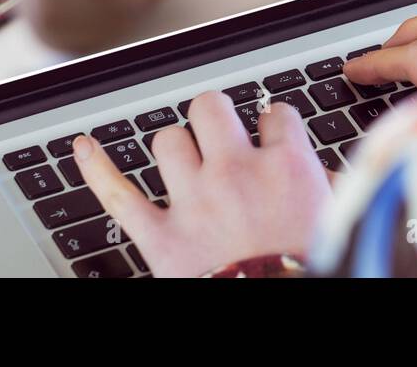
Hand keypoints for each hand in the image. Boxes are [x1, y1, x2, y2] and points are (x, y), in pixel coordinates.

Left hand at [71, 91, 332, 276]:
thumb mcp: (332, 220)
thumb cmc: (308, 267)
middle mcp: (237, 173)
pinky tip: (84, 148)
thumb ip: (324, 187)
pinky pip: (118, 193)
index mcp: (286, 168)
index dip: (272, 124)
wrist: (284, 308)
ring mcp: (195, 201)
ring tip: (186, 162)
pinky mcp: (161, 236)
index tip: (271, 136)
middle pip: (211, 107)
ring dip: (177, 148)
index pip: (275, 113)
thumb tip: (323, 175)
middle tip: (222, 135)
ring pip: (168, 140)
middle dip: (216, 118)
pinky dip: (96, 169)